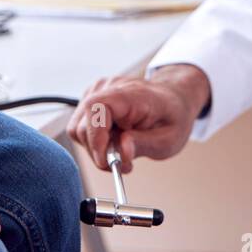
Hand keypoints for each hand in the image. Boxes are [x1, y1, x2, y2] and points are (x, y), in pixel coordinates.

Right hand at [67, 65, 207, 171]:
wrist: (174, 99)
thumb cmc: (173, 116)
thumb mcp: (169, 139)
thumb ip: (143, 144)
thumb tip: (122, 152)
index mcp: (131, 94)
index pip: (96, 109)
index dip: (95, 138)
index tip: (106, 162)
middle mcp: (110, 87)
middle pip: (82, 124)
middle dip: (97, 151)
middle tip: (121, 164)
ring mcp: (98, 91)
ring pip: (77, 128)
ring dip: (94, 148)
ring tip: (119, 151)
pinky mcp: (92, 99)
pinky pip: (81, 126)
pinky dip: (94, 141)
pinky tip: (113, 141)